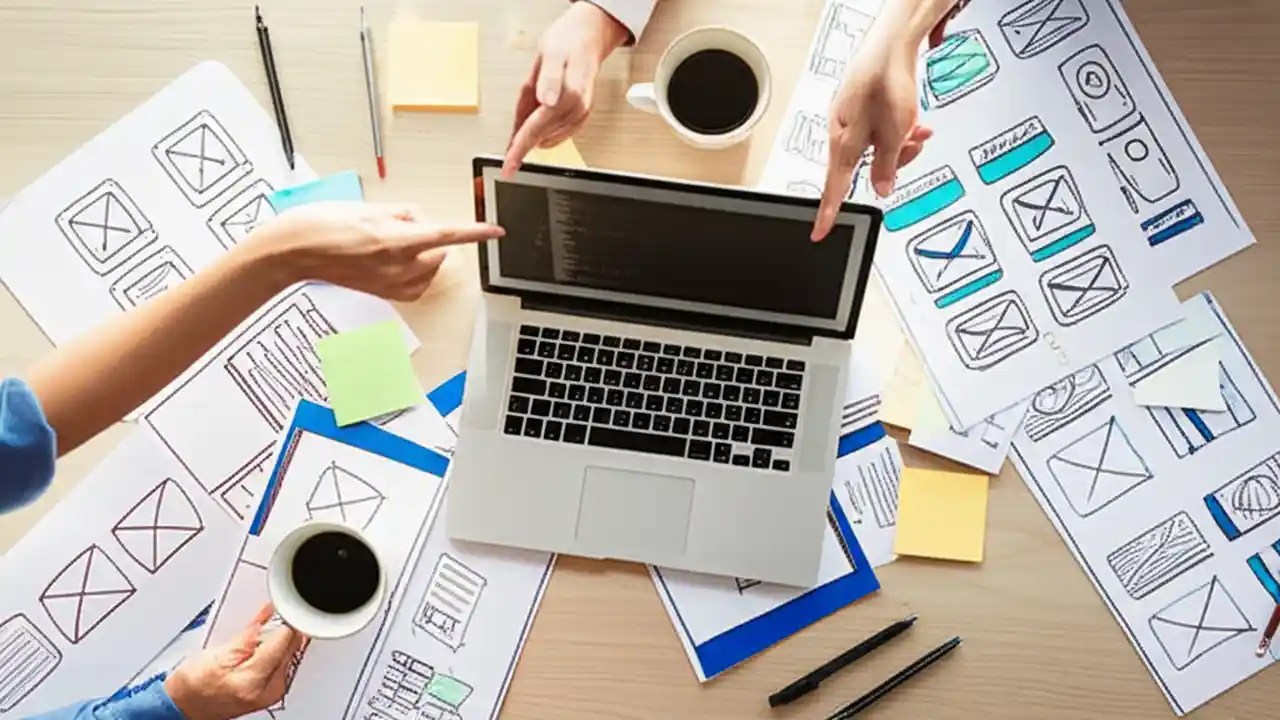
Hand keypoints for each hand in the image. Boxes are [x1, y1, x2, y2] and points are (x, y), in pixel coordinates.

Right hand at [164, 604, 307, 719]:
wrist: (186, 706)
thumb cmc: (194, 686)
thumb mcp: (216, 654)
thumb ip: (248, 635)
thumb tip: (269, 616)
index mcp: (255, 680)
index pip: (286, 639)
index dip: (281, 620)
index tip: (275, 610)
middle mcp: (270, 688)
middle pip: (290, 645)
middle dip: (277, 631)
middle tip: (257, 628)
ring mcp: (274, 690)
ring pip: (288, 651)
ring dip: (274, 641)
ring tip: (250, 643)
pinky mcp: (274, 688)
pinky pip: (282, 660)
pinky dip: (272, 651)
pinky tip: (256, 650)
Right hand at [245, 202, 504, 301]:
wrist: (295, 250)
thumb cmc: (325, 224)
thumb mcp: (370, 207)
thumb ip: (404, 214)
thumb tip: (421, 221)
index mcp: (396, 240)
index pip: (447, 235)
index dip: (474, 232)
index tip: (495, 231)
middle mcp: (397, 266)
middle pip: (437, 251)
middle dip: (427, 237)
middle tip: (394, 225)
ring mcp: (391, 284)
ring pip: (428, 268)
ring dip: (421, 255)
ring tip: (385, 243)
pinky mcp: (385, 294)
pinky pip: (416, 284)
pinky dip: (413, 271)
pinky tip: (390, 261)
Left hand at [503, 2, 629, 175]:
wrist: (587, 38)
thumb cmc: (566, 43)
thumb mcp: (551, 53)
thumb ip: (549, 79)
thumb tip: (546, 102)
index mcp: (569, 94)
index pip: (537, 128)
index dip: (520, 149)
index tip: (508, 166)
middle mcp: (578, 107)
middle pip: (541, 136)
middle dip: (522, 145)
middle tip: (507, 154)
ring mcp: (581, 113)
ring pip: (548, 136)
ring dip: (532, 137)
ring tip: (520, 128)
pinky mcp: (582, 116)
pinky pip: (559, 134)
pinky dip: (544, 136)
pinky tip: (536, 134)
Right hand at [811, 26, 932, 240]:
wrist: (890, 44)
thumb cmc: (885, 81)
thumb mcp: (893, 132)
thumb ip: (886, 166)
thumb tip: (881, 189)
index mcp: (843, 142)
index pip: (833, 187)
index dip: (828, 213)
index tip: (819, 233)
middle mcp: (844, 133)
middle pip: (867, 166)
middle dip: (895, 159)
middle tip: (912, 143)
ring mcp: (853, 120)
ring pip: (879, 148)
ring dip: (902, 142)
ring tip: (917, 127)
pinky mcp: (864, 108)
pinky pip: (882, 130)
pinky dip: (900, 128)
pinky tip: (913, 119)